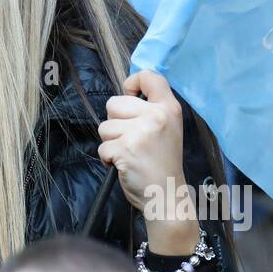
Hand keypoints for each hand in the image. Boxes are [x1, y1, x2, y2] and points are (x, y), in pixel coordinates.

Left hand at [97, 69, 199, 254]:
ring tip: (130, 153)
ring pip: (105, 126)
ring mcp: (140, 132)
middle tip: (132, 140)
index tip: (131, 94)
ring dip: (111, 142)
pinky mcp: (125, 148)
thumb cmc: (162, 162)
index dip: (133, 81)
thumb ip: (150, 109)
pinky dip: (108, 158)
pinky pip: (102, 146)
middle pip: (114, 102)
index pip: (150, 76)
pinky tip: (124, 165)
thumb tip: (126, 90)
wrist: (167, 196)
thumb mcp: (166, 128)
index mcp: (169, 108)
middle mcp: (156, 116)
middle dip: (115, 122)